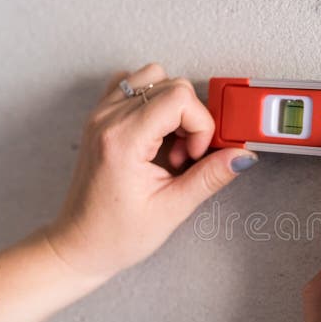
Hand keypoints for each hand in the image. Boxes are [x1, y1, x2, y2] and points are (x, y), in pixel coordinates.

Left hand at [46, 63, 257, 278]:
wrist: (79, 245)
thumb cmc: (115, 234)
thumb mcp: (173, 209)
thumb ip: (210, 176)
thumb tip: (241, 156)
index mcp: (123, 140)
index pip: (179, 97)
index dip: (200, 124)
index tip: (196, 155)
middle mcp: (107, 120)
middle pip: (170, 84)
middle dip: (189, 118)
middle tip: (185, 156)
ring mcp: (100, 115)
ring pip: (152, 76)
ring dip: (172, 106)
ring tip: (171, 143)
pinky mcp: (100, 118)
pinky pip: (131, 85)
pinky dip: (151, 101)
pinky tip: (156, 132)